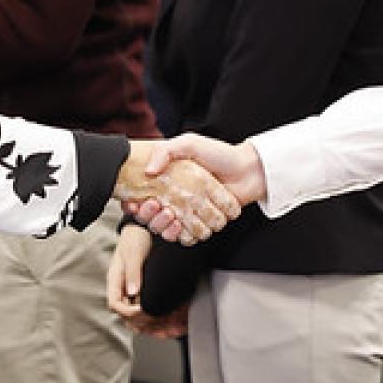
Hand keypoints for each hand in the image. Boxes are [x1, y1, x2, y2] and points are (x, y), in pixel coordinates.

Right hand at [105, 226, 188, 337]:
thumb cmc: (136, 236)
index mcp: (116, 280)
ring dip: (160, 326)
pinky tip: (180, 321)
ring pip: (145, 318)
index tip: (144, 312)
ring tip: (177, 328)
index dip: (128, 313)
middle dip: (149, 325)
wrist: (148, 224)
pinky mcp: (150, 292)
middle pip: (131, 317)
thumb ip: (133, 271)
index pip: (115, 304)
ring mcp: (138, 292)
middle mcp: (126, 289)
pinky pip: (156, 310)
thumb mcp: (133, 251)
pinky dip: (168, 318)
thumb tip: (133, 292)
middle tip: (167, 327)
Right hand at [130, 133, 266, 236]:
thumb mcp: (189, 143)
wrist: (247, 170)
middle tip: (157, 206)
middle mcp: (175, 200)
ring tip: (173, 217)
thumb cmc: (219, 154)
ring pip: (167, 232)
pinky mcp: (202, 225)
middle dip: (151, 217)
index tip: (134, 203)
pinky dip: (184, 235)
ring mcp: (189, 214)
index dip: (135, 205)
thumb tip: (148, 170)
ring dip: (166, 228)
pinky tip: (183, 226)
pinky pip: (187, 239)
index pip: (141, 199)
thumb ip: (165, 151)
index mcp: (167, 182)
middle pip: (152, 219)